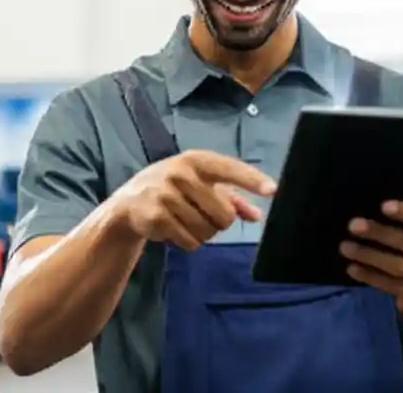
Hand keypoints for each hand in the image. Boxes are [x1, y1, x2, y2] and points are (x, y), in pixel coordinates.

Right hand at [112, 149, 276, 249]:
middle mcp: (181, 173)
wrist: (129, 201)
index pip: (230, 169)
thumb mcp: (201, 185)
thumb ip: (231, 198)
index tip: (273, 190)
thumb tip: (256, 215)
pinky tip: (174, 229)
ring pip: (208, 231)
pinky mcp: (156, 216)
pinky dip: (188, 241)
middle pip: (224, 214)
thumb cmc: (174, 189)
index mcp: (196, 160)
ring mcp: (166, 194)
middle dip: (219, 222)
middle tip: (202, 215)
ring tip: (185, 220)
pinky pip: (190, 241)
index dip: (252, 180)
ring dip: (202, 233)